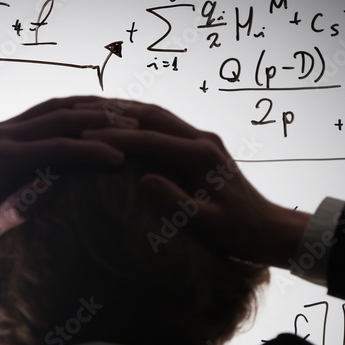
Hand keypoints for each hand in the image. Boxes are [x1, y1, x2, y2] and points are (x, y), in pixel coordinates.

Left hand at [0, 97, 134, 250]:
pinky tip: (95, 114)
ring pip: (55, 107)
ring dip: (91, 108)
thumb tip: (53, 189)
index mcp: (3, 158)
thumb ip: (18, 208)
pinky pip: (45, 111)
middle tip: (137, 127)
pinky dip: (73, 108)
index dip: (91, 151)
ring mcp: (5, 128)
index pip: (57, 147)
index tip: (120, 159)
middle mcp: (5, 135)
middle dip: (101, 121)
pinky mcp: (6, 129)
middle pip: (61, 117)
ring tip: (126, 114)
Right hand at [74, 100, 310, 267]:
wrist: (267, 228)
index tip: (84, 138)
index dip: (115, 138)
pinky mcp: (200, 144)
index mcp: (201, 156)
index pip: (150, 139)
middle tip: (78, 116)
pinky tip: (116, 125)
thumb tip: (145, 181)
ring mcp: (202, 139)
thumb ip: (177, 202)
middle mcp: (202, 140)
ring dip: (123, 112)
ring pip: (157, 114)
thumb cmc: (238, 233)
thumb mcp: (208, 224)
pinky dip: (137, 121)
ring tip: (90, 113)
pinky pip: (163, 124)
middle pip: (151, 115)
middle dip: (112, 115)